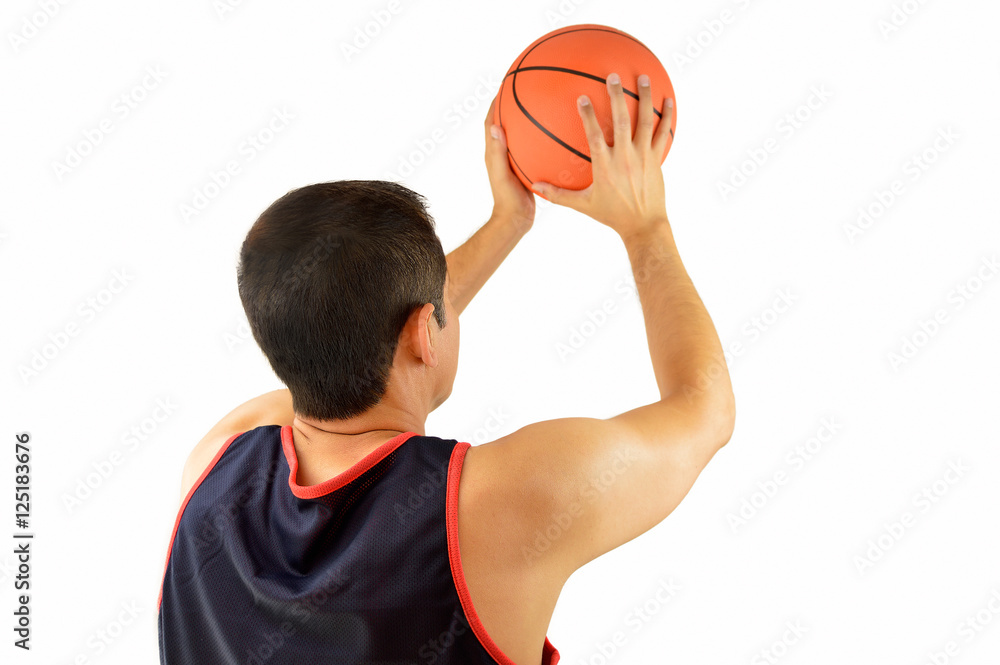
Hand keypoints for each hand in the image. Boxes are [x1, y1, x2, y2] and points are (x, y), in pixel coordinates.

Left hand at [484, 96, 534, 232]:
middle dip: (511, 106)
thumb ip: (499, 152)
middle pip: (505, 124)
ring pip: (521, 135)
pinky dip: (542, 139)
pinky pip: (534, 149)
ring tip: (542, 105)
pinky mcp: (527, 169)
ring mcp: (515, 161)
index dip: (494, 104)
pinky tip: (558, 135)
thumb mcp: (503, 174)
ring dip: (528, 121)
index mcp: (493, 153)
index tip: (503, 87)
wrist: (516, 219)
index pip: (490, 123)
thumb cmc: (508, 200)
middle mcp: (502, 154)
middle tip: (523, 89)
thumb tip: (495, 127)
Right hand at [531, 73, 673, 239]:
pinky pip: (663, 133)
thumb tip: (535, 187)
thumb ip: (559, 195)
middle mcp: (625, 158)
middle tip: (613, 76)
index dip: (589, 116)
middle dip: (617, 96)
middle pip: (622, 121)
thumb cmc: (612, 215)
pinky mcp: (657, 159)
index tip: (582, 97)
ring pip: (646, 122)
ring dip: (645, 98)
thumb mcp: (584, 205)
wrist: (643, 226)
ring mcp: (643, 157)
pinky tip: (668, 99)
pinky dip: (667, 115)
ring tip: (644, 77)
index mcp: (605, 167)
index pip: (595, 136)